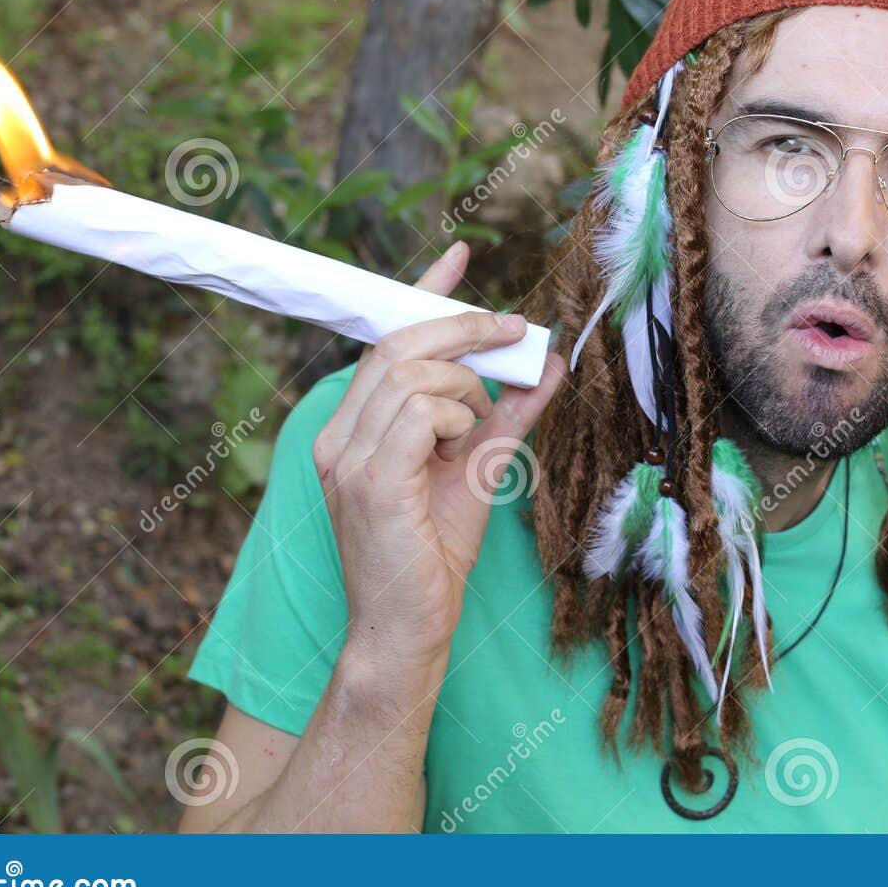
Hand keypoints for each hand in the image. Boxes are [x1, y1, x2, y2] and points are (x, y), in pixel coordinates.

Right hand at [311, 241, 566, 668]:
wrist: (407, 631)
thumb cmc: (434, 558)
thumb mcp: (479, 469)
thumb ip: (506, 417)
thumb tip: (549, 368)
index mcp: (353, 428)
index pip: (384, 341)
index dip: (424, 294)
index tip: (461, 255)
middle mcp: (338, 435)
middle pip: (398, 344)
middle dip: (464, 327)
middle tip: (516, 333)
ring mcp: (346, 456)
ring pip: (412, 372)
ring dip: (464, 385)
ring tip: (476, 426)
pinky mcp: (369, 479)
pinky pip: (419, 411)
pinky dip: (455, 416)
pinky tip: (460, 446)